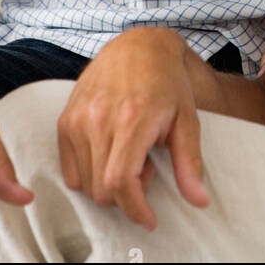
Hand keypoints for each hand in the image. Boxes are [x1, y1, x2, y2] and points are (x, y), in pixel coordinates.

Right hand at [57, 27, 208, 228]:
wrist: (138, 46)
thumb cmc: (166, 82)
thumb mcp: (187, 119)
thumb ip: (190, 162)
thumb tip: (199, 199)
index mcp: (132, 118)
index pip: (121, 181)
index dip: (135, 208)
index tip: (149, 218)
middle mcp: (99, 118)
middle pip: (102, 189)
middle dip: (127, 195)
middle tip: (146, 168)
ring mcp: (78, 118)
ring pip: (85, 183)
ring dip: (109, 185)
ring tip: (130, 156)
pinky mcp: (65, 119)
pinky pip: (70, 171)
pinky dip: (89, 175)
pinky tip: (110, 153)